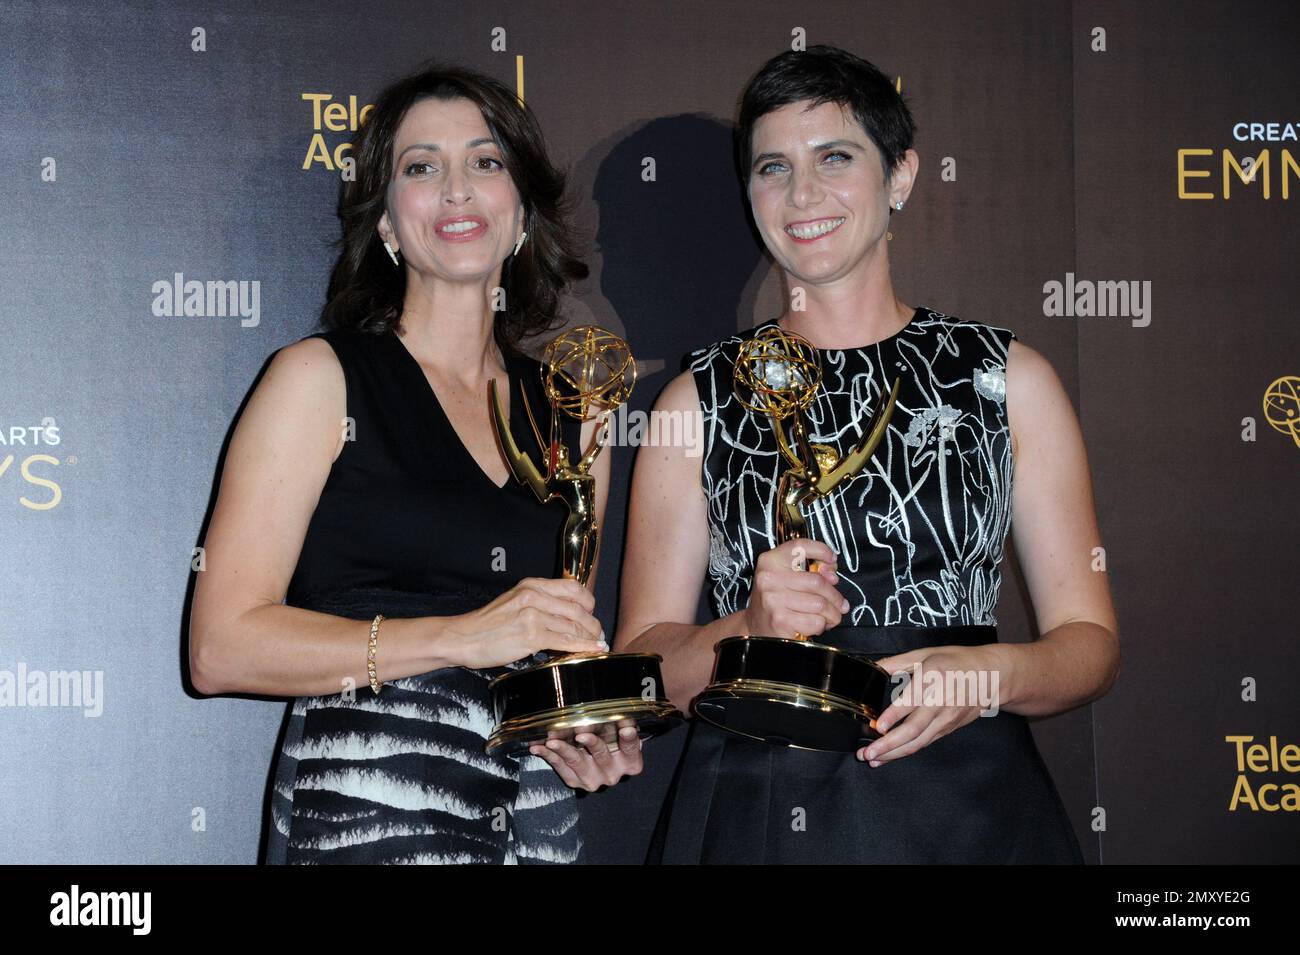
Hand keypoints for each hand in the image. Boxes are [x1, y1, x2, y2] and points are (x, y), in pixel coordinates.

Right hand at [446, 577, 606, 669]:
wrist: (463, 637)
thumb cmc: (487, 624)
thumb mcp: (514, 602)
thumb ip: (539, 603)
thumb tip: (565, 615)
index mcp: (531, 585)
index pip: (572, 587)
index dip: (588, 601)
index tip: (592, 613)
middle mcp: (534, 596)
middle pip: (577, 609)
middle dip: (592, 624)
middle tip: (598, 634)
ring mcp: (532, 615)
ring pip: (573, 626)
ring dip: (590, 638)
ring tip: (596, 644)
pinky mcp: (530, 635)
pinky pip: (565, 641)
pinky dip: (582, 647)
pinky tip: (590, 651)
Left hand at [529, 722, 643, 790]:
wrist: (603, 766)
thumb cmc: (613, 742)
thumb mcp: (622, 732)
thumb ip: (621, 719)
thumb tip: (621, 687)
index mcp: (630, 762)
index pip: (631, 748)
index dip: (629, 739)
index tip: (626, 729)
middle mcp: (613, 773)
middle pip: (602, 755)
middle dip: (591, 743)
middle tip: (582, 734)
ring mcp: (594, 779)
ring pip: (578, 762)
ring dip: (564, 750)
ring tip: (553, 740)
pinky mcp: (575, 781)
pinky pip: (560, 768)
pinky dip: (549, 756)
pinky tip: (539, 747)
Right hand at [741, 538, 846, 638]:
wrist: (755, 627)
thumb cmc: (776, 600)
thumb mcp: (787, 578)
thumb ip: (811, 571)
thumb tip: (832, 575)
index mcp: (770, 561)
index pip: (800, 547)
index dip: (822, 551)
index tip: (832, 562)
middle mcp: (769, 578)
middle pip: (817, 582)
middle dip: (835, 596)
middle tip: (841, 604)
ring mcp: (773, 600)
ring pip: (820, 604)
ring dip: (832, 614)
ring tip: (830, 616)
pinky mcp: (780, 621)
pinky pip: (815, 622)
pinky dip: (821, 626)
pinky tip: (815, 625)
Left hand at [856, 645, 1003, 766]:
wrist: (991, 676)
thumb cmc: (957, 662)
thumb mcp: (926, 654)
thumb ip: (897, 662)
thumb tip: (873, 666)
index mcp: (933, 678)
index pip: (911, 701)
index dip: (894, 716)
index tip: (878, 726)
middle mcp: (940, 702)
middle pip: (913, 729)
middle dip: (888, 745)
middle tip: (867, 753)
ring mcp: (946, 719)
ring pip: (918, 742)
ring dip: (894, 754)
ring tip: (873, 760)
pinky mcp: (948, 729)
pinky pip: (925, 743)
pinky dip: (906, 751)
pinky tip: (890, 756)